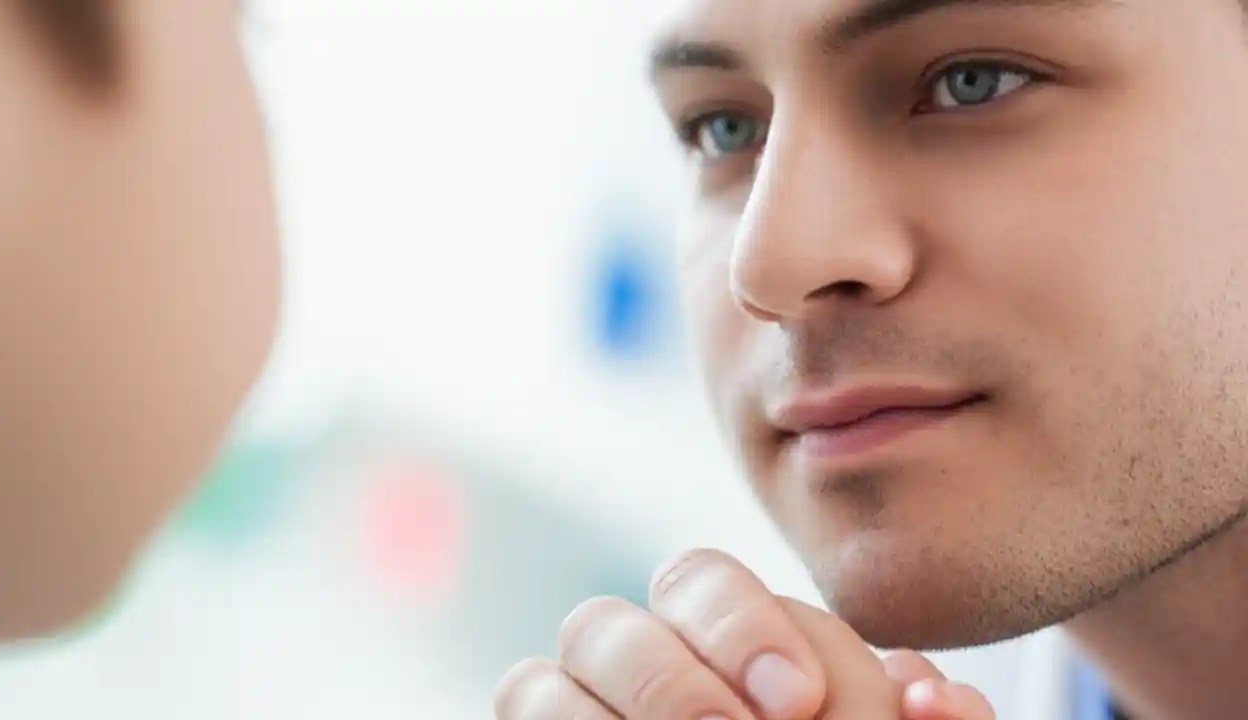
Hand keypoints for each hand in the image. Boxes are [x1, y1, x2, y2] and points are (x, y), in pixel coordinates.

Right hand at [494, 549, 993, 718]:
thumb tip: (937, 702)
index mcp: (719, 651)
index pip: (699, 580)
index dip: (741, 622)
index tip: (799, 701)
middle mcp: (643, 672)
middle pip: (612, 615)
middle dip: (675, 668)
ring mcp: (588, 719)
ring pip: (548, 668)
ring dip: (610, 705)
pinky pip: (522, 709)